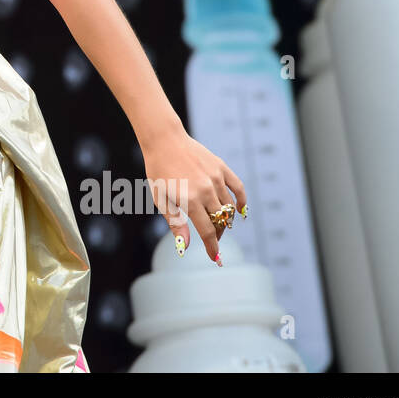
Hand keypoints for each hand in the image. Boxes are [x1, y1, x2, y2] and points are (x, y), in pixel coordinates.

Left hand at [140, 127, 246, 264]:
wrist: (164, 140)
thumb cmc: (158, 170)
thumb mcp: (161, 198)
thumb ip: (175, 223)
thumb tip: (185, 247)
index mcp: (189, 200)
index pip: (207, 231)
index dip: (212, 247)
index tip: (216, 258)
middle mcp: (205, 190)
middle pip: (219, 221)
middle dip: (217, 234)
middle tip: (211, 238)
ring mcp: (215, 178)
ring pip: (229, 207)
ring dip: (226, 220)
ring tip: (219, 225)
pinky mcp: (221, 167)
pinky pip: (238, 188)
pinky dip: (241, 202)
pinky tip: (240, 211)